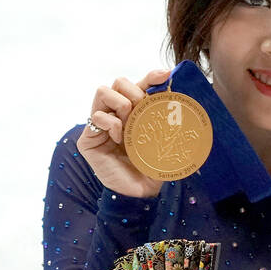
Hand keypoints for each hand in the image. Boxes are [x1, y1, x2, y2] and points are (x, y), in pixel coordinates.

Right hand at [77, 67, 171, 197]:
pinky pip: (95, 116)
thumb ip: (167, 119)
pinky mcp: (88, 138)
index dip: (151, 76)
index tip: (165, 75)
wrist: (142, 193)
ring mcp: (101, 125)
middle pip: (119, 82)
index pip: (140, 85)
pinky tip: (119, 139)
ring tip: (130, 123)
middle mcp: (117, 114)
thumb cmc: (154, 166)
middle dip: (134, 91)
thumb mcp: (165, 139)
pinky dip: (110, 124)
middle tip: (143, 108)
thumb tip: (182, 97)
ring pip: (103, 92)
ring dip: (121, 104)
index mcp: (137, 112)